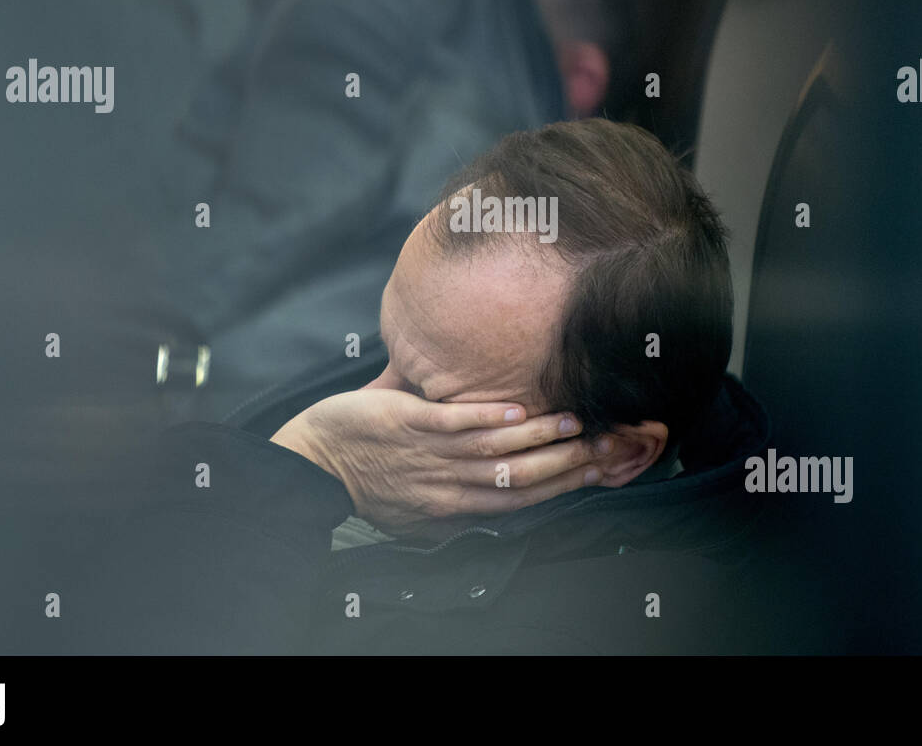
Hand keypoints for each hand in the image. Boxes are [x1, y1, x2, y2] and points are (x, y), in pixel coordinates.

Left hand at [269, 388, 612, 534]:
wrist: (314, 461)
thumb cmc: (366, 483)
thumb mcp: (415, 512)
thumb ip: (455, 499)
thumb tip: (492, 490)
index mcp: (454, 506)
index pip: (520, 499)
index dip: (564, 486)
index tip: (600, 470)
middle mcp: (448, 484)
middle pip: (519, 478)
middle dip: (567, 462)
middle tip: (607, 446)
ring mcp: (429, 453)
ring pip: (494, 450)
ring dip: (538, 437)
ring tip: (575, 422)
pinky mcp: (408, 423)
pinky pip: (455, 423)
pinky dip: (488, 417)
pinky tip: (518, 409)